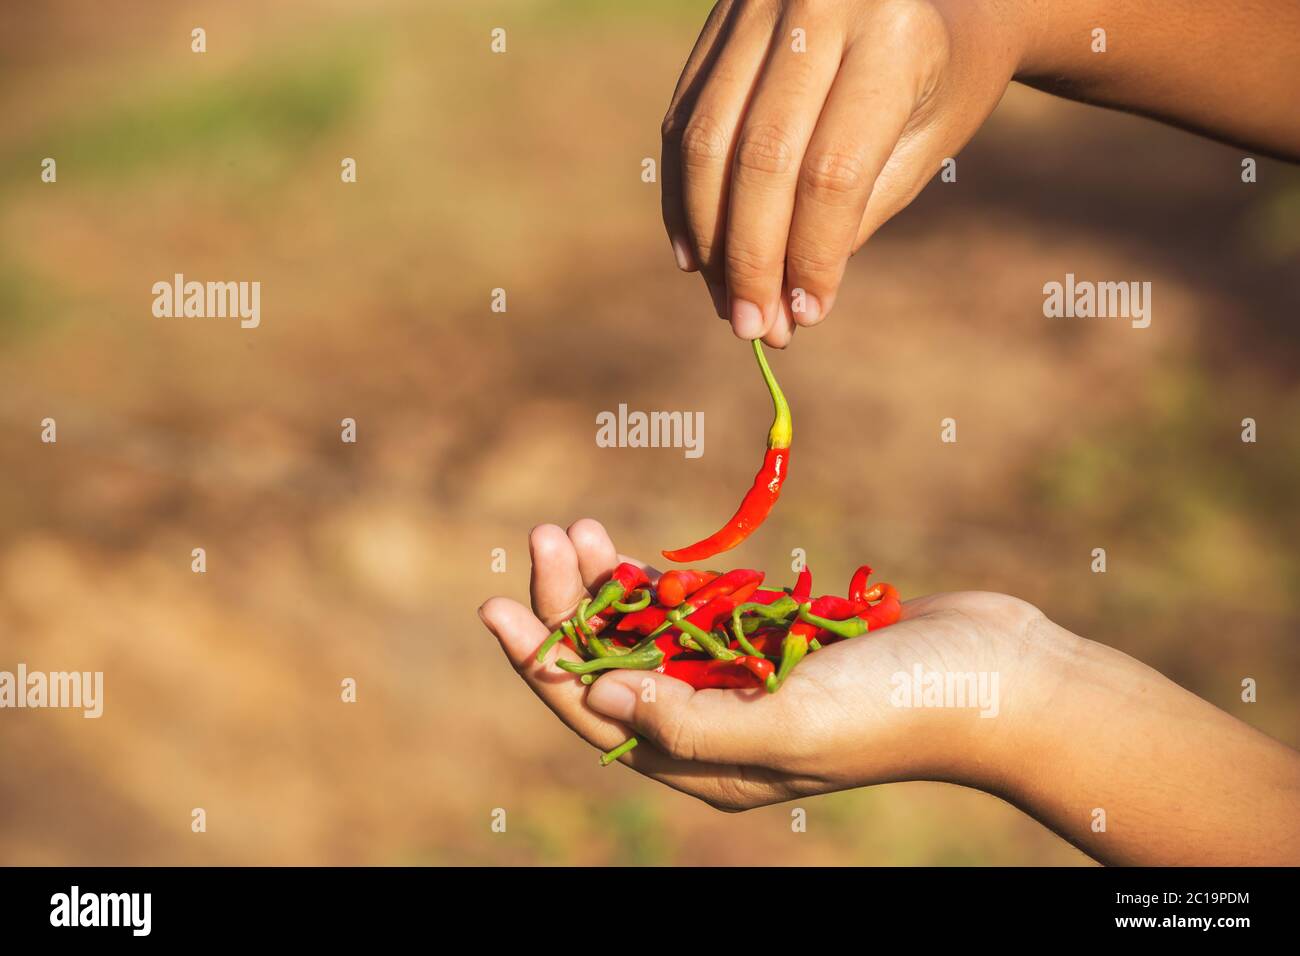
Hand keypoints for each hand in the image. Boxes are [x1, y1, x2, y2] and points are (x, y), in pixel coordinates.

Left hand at [478, 518, 1055, 810]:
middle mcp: (713, 730)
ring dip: (606, 585)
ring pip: (646, 633)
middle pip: (612, 667)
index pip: (596, 715)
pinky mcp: (770, 640)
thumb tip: (599, 695)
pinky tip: (629, 549)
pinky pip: (692, 610)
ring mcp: (742, 682)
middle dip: (568, 607)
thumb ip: (690, 720)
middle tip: (546, 536)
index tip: (495, 605)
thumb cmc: (895, 707)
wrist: (994, 676)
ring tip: (574, 528)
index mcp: (707, 764)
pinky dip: (659, 579)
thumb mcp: (788, 723)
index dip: (539, 662)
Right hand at [661, 0, 1030, 345]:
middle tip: (752, 327)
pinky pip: (685, 117)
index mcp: (895, 36)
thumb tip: (782, 301)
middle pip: (760, 158)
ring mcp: (758, 2)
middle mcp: (820, 4)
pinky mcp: (721, 17)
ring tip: (724, 299)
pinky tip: (696, 253)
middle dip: (751, 258)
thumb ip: (855, 212)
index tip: (805, 317)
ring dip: (708, 236)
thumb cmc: (944, 77)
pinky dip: (684, 193)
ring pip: (706, 141)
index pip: (832, 172)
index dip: (811, 255)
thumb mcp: (925, 144)